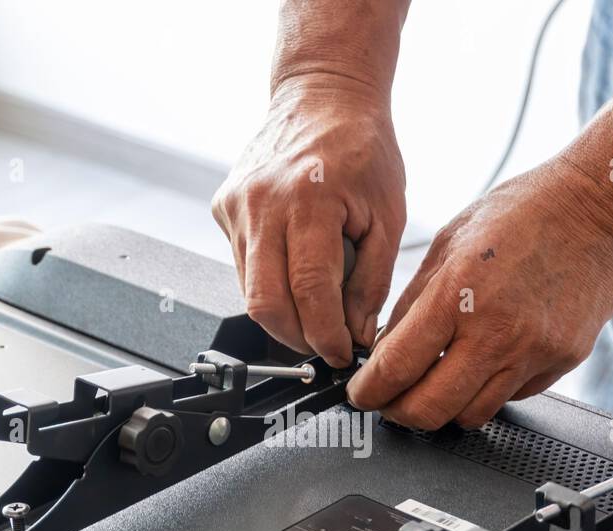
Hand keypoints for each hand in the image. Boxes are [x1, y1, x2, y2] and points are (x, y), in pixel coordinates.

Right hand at [211, 75, 406, 366]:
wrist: (323, 94)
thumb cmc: (362, 146)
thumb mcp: (388, 216)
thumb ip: (373, 282)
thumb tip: (358, 335)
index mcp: (309, 200)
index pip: (310, 293)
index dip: (327, 335)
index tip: (342, 353)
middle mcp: (263, 202)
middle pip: (266, 304)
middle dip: (297, 339)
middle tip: (324, 346)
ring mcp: (237, 204)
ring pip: (249, 291)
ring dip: (282, 316)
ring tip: (315, 316)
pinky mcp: (224, 206)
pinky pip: (244, 266)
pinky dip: (270, 283)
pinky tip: (295, 272)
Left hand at [347, 157, 612, 428]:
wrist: (604, 204)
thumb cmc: (528, 210)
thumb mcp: (451, 241)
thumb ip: (414, 300)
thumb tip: (384, 349)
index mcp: (458, 293)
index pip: (396, 368)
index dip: (369, 391)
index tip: (362, 393)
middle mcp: (496, 330)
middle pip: (430, 410)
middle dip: (399, 414)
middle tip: (390, 403)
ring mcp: (533, 352)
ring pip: (471, 416)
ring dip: (444, 409)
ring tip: (435, 386)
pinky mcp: (561, 362)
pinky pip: (510, 397)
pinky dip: (487, 391)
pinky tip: (483, 364)